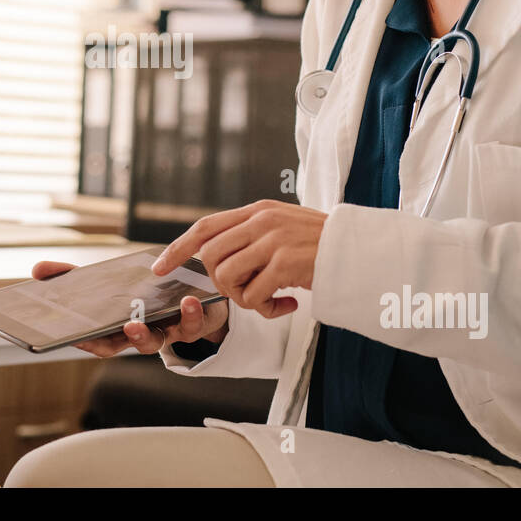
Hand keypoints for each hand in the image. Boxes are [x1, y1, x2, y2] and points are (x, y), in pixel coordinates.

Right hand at [30, 261, 228, 357]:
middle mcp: (141, 334)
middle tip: (128, 325)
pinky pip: (193, 325)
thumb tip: (37, 270)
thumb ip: (70, 276)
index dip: (88, 341)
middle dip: (130, 337)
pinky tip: (189, 299)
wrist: (188, 294)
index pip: (99, 341)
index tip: (76, 336)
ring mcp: (166, 331)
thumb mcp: (104, 281)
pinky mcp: (191, 323)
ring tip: (161, 310)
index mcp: (118, 328)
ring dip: (163, 327)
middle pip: (132, 344)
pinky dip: (192, 313)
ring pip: (162, 339)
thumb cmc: (138, 292)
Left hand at [150, 200, 328, 319]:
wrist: (360, 249)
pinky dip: (265, 310)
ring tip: (268, 299)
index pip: (205, 226)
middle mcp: (262, 220)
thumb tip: (216, 257)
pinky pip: (254, 296)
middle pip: (210, 257)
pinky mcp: (286, 263)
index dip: (179, 248)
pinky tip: (287, 305)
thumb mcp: (283, 226)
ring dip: (242, 299)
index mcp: (258, 210)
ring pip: (227, 278)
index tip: (160, 266)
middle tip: (244, 292)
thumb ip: (253, 234)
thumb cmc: (321, 244)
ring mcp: (273, 240)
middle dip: (219, 283)